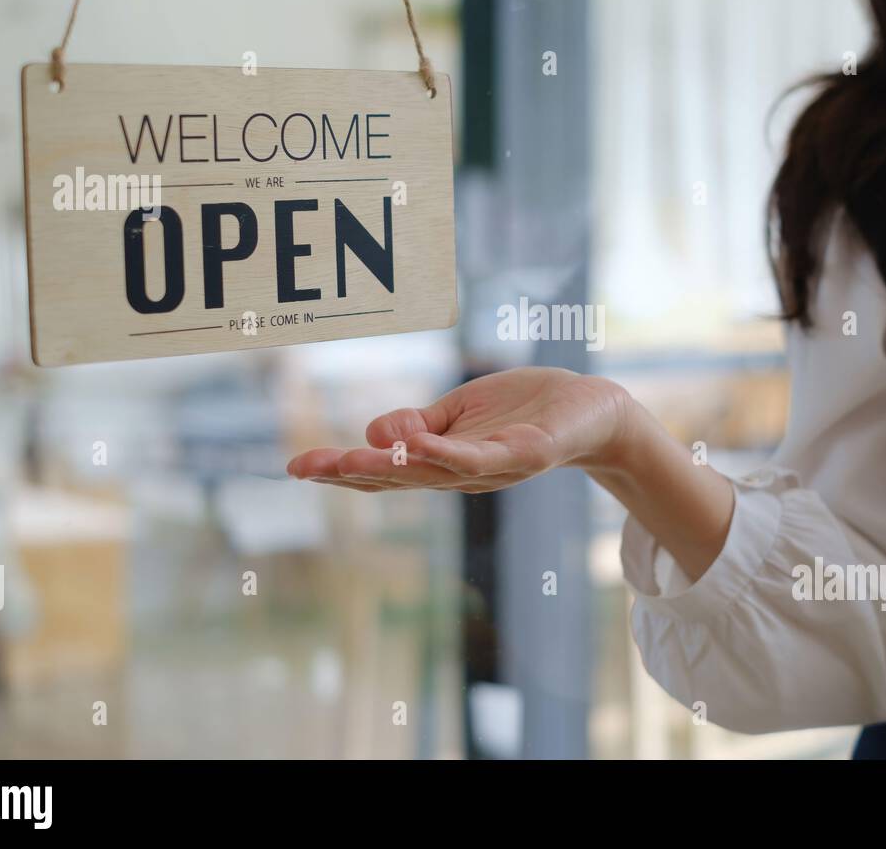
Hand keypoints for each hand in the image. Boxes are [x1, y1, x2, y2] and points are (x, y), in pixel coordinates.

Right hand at [287, 367, 633, 492]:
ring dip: (391, 467)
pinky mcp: (524, 456)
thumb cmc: (522, 409)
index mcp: (441, 462)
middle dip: (352, 473)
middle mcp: (462, 474)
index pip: (384, 470)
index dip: (340, 471)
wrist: (589, 408)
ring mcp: (493, 469)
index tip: (296, 466)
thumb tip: (371, 436)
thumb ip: (417, 425)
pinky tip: (421, 446)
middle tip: (308, 467)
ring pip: (434, 471)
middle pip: (399, 478)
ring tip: (349, 460)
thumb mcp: (458, 413)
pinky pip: (482, 459)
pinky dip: (449, 454)